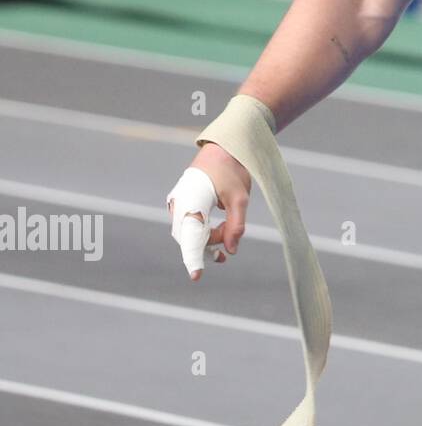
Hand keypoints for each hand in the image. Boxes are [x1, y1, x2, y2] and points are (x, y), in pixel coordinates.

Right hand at [165, 142, 251, 280]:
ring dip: (205, 240)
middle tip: (222, 258)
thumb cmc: (232, 171)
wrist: (222, 149)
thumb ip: (235, 226)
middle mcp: (179, 204)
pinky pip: (189, 224)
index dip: (194, 259)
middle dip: (206, 248)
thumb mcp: (240, 198)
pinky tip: (217, 233)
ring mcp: (178, 203)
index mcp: (192, 201)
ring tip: (224, 243)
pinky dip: (202, 232)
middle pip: (190, 238)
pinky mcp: (181, 203)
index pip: (192, 237)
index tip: (196, 277)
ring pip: (190, 233)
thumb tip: (231, 251)